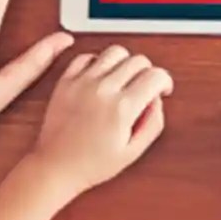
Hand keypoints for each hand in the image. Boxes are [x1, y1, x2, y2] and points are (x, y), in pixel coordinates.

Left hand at [29, 46, 173, 195]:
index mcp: (122, 108)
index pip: (155, 76)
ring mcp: (83, 83)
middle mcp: (103, 90)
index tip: (162, 88)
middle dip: (148, 71)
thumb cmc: (91, 164)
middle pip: (138, 60)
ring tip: (123, 78)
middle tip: (145, 86)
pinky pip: (86, 57)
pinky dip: (98, 61)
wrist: (55, 167)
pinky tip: (101, 75)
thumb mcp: (132, 151)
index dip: (165, 81)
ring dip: (125, 62)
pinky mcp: (66, 81)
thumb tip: (157, 100)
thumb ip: (153, 123)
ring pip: (114, 52)